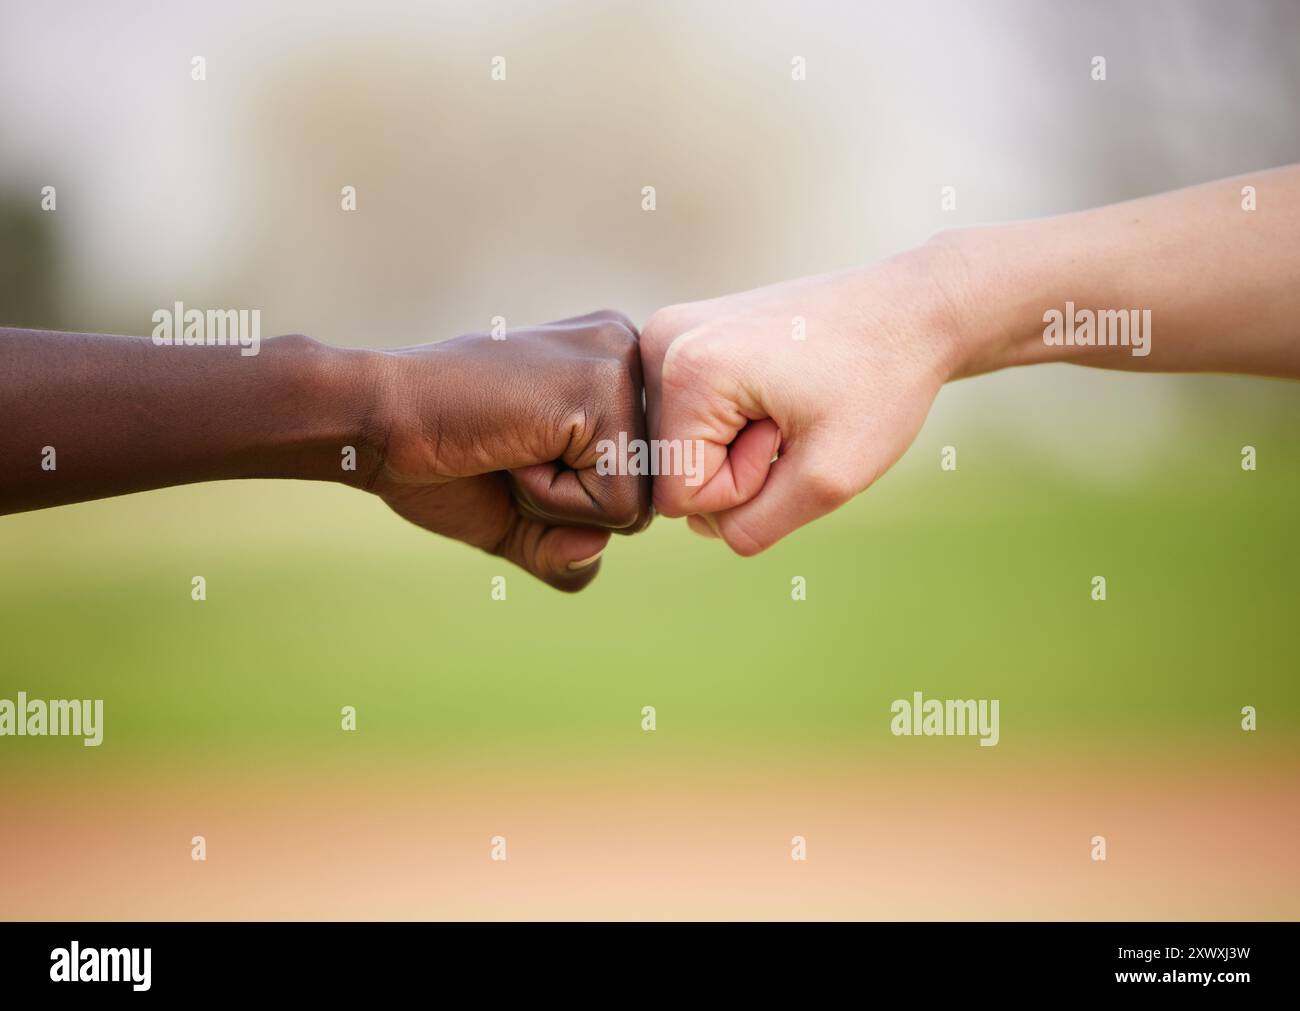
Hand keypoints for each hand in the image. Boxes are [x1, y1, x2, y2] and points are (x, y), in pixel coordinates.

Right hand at [366, 310, 652, 590]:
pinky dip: (550, 499)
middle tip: (508, 453)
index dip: (573, 504)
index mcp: (616, 370)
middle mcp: (628, 352)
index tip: (513, 453)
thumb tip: (598, 548)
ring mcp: (620, 364)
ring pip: (637, 504)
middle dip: (571, 508)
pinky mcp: (603, 388)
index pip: (640, 484)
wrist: (374, 423)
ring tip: (509, 447)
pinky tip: (509, 446)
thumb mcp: (522, 522)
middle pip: (648, 496)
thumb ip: (573, 550)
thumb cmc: (440, 464)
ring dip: (558, 504)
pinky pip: (614, 502)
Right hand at [639, 242, 967, 554]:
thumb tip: (704, 527)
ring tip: (789, 403)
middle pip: (675, 469)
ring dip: (738, 446)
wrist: (910, 312)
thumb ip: (754, 527)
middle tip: (794, 419)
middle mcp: (661, 343)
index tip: (791, 437)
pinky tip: (776, 392)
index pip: (679, 494)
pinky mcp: (686, 337)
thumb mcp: (830, 480)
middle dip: (739, 467)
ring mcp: (669, 334)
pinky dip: (735, 423)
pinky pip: (693, 419)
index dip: (743, 489)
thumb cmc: (880, 384)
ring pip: (683, 446)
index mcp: (687, 371)